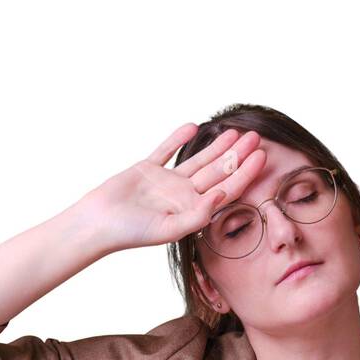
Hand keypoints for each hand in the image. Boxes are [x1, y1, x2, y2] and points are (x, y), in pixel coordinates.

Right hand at [77, 122, 266, 253]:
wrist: (97, 224)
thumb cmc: (131, 233)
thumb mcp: (169, 229)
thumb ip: (197, 215)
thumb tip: (222, 195)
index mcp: (192, 211)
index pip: (226, 189)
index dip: (246, 173)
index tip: (262, 156)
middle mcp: (182, 196)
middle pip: (217, 171)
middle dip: (237, 155)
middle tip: (256, 137)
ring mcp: (165, 182)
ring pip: (197, 159)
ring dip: (216, 146)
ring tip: (234, 131)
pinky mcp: (146, 169)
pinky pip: (166, 150)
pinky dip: (178, 138)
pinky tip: (193, 126)